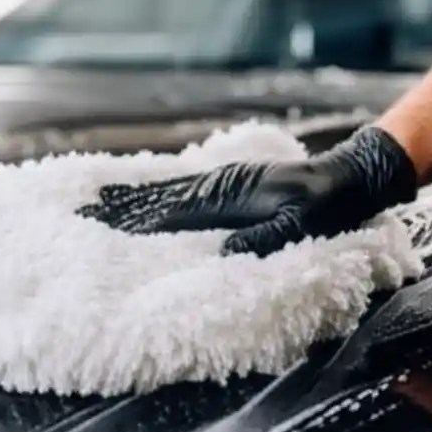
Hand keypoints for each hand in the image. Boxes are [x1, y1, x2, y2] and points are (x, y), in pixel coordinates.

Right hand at [77, 125, 418, 255]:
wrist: (350, 178)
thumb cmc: (329, 208)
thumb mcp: (302, 227)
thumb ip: (265, 239)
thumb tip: (225, 254)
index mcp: (228, 195)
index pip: (171, 213)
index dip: (137, 224)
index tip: (100, 229)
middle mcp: (217, 186)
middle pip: (158, 201)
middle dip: (121, 211)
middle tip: (81, 217)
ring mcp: (221, 184)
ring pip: (165, 195)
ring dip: (132, 202)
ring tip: (96, 205)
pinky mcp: (228, 188)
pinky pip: (181, 193)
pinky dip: (155, 196)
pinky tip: (140, 200)